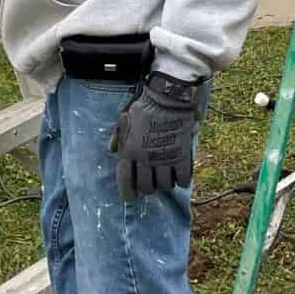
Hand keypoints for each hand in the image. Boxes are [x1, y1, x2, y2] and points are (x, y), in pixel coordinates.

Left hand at [109, 71, 202, 198]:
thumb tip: (112, 150)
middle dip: (148, 188)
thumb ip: (117, 136)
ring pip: (164, 185)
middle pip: (146, 187)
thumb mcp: (124, 118)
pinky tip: (180, 176)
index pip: (125, 181)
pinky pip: (182, 178)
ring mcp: (164, 159)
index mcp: (129, 151)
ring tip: (166, 178)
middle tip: (151, 183)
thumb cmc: (144, 105)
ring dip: (165, 184)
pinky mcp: (181, 156)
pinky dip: (181, 180)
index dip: (127, 193)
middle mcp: (145, 159)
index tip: (131, 197)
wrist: (168, 96)